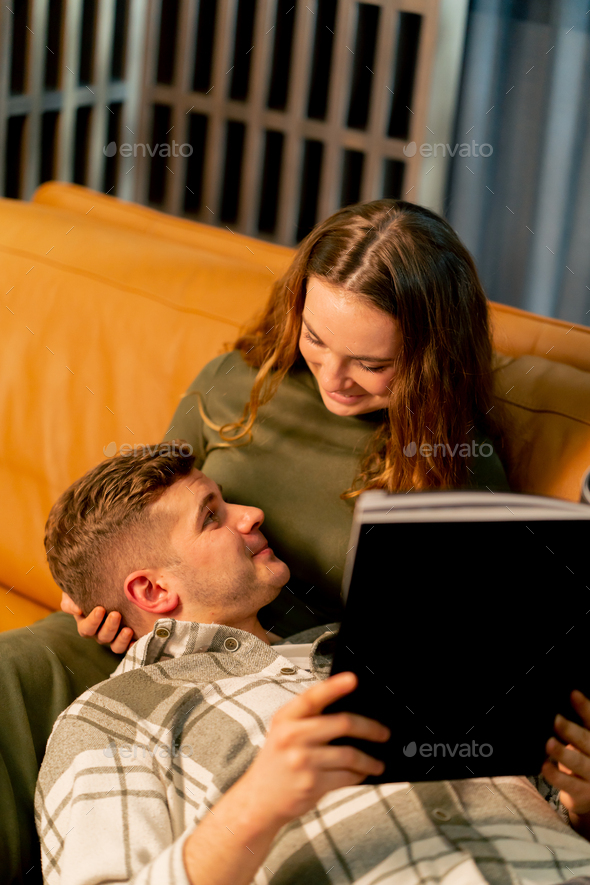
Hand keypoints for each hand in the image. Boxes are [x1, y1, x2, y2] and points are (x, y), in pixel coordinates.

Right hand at [60, 592, 133, 653]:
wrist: (108, 587)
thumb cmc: (89, 590)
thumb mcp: (75, 593)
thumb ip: (70, 601)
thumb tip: (77, 610)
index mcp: (86, 624)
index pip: (86, 628)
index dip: (93, 621)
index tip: (100, 609)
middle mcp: (99, 633)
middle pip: (102, 637)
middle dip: (109, 627)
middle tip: (116, 614)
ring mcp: (113, 637)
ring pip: (115, 646)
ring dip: (121, 639)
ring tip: (128, 630)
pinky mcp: (126, 638)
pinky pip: (128, 647)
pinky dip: (132, 645)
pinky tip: (136, 641)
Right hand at [235, 671, 389, 827]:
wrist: (259, 799)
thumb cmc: (277, 763)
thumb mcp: (283, 732)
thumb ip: (309, 720)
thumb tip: (351, 714)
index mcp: (286, 718)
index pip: (312, 696)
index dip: (334, 686)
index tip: (353, 678)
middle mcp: (292, 736)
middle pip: (342, 723)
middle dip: (370, 728)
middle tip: (384, 732)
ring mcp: (302, 760)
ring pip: (349, 754)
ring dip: (369, 760)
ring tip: (377, 762)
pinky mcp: (311, 783)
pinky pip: (346, 776)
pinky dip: (359, 775)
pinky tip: (361, 774)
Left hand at [542, 690, 589, 833]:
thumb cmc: (583, 759)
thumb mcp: (584, 740)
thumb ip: (577, 724)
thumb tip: (562, 698)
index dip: (585, 707)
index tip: (572, 693)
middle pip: (587, 742)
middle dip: (571, 730)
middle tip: (556, 719)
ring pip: (578, 763)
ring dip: (562, 753)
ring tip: (549, 743)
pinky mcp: (582, 794)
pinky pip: (568, 784)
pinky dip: (555, 775)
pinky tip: (544, 766)